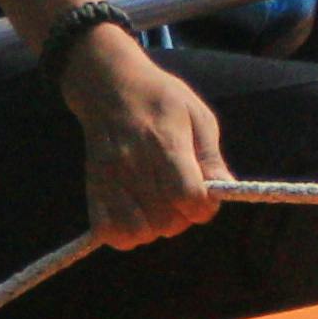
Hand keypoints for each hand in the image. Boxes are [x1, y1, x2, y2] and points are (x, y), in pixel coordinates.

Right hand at [60, 23, 224, 244]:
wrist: (109, 85)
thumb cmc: (160, 99)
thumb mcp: (197, 115)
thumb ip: (211, 156)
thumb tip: (224, 188)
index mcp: (166, 143)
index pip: (188, 196)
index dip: (204, 206)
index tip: (204, 196)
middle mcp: (135, 163)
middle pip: (166, 221)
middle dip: (182, 218)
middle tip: (180, 198)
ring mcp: (110, 178)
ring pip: (137, 232)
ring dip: (154, 228)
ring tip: (158, 207)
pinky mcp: (94, 187)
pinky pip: (108, 231)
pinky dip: (125, 233)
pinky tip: (136, 215)